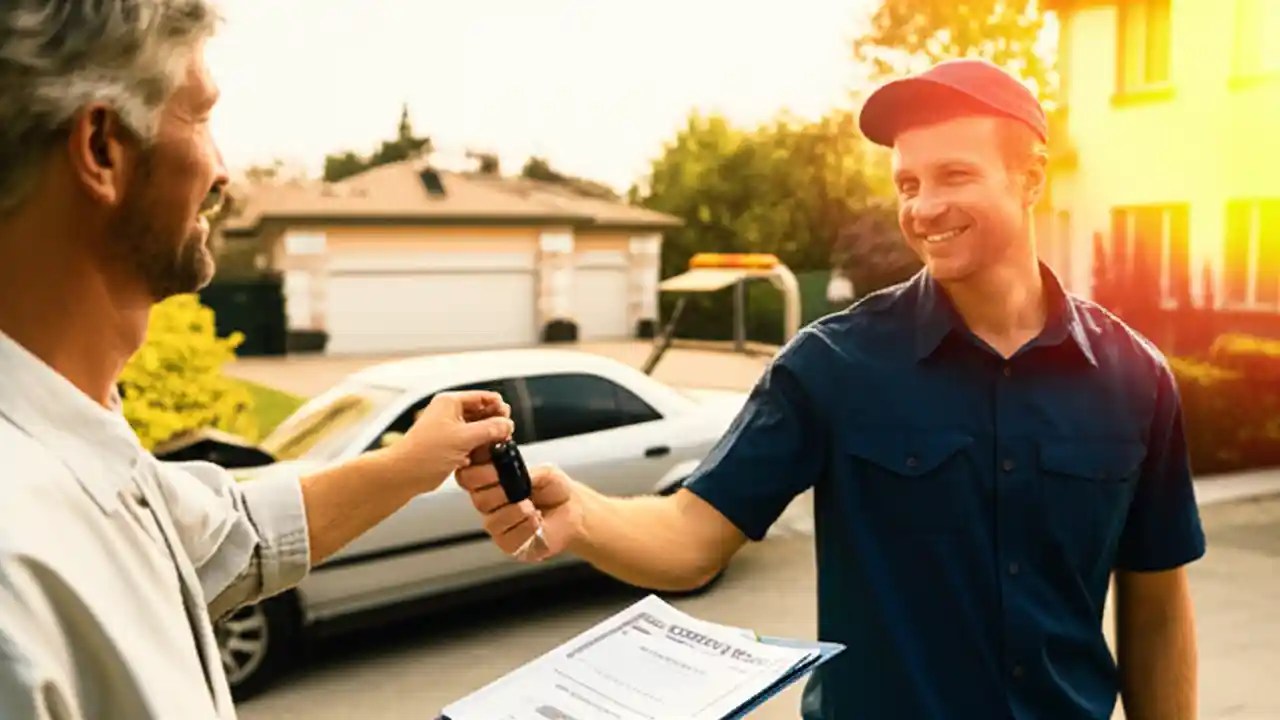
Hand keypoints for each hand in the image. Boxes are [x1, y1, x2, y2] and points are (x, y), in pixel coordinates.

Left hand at [381, 391, 514, 493]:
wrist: (403, 475)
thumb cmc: (425, 453)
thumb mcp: (464, 438)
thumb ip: (490, 429)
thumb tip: (507, 424)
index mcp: (451, 402)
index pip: (483, 397)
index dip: (498, 408)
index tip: (507, 422)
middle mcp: (449, 413)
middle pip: (482, 413)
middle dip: (493, 426)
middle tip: (503, 438)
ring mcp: (448, 429)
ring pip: (477, 430)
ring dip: (486, 440)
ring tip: (492, 450)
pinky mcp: (448, 446)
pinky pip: (470, 444)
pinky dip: (476, 450)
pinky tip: (476, 459)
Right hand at [456, 462, 581, 561]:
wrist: (572, 512)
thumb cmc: (555, 490)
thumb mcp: (546, 472)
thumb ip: (529, 472)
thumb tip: (517, 474)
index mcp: (492, 483)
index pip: (468, 478)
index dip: (478, 474)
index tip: (496, 470)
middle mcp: (491, 505)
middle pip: (479, 501)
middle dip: (500, 493)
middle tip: (520, 491)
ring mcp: (498, 526)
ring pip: (492, 522)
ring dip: (515, 512)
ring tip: (532, 508)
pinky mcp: (509, 545)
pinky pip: (508, 539)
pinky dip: (525, 528)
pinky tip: (536, 522)